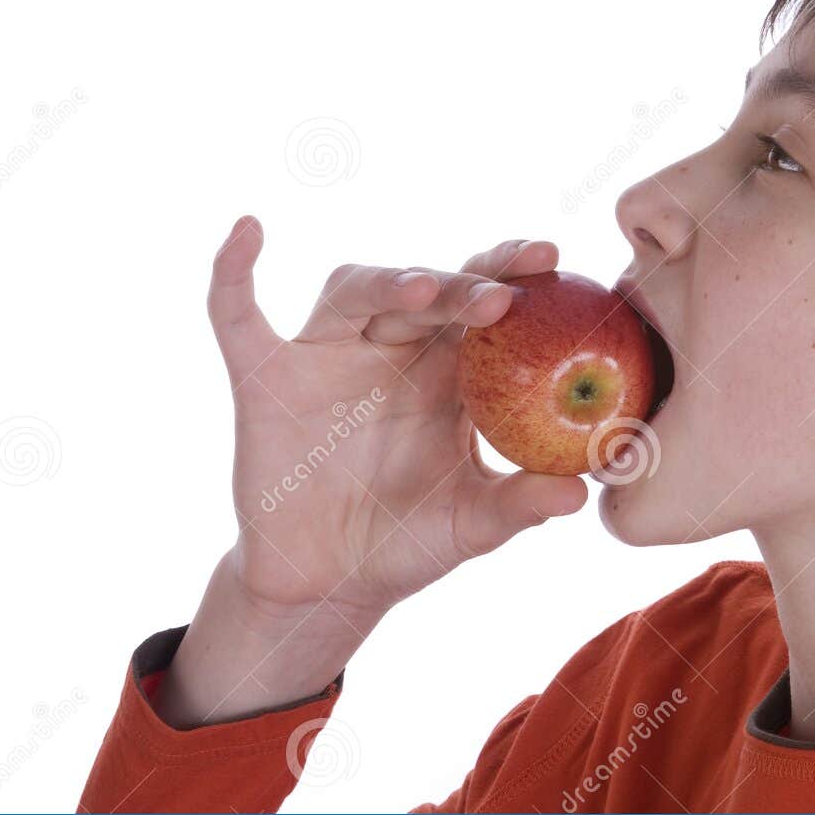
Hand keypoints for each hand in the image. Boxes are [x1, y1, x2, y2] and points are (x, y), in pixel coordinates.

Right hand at [212, 216, 587, 619]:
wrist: (330, 583)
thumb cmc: (412, 542)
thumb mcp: (472, 525)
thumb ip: (520, 504)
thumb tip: (581, 494)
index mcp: (452, 370)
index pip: (485, 303)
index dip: (513, 273)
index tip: (552, 255)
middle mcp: (392, 348)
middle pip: (428, 290)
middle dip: (463, 284)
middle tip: (501, 295)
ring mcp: (327, 357)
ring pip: (354, 292)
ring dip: (387, 282)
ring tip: (425, 291)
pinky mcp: (264, 380)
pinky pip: (239, 318)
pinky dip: (233, 275)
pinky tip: (247, 231)